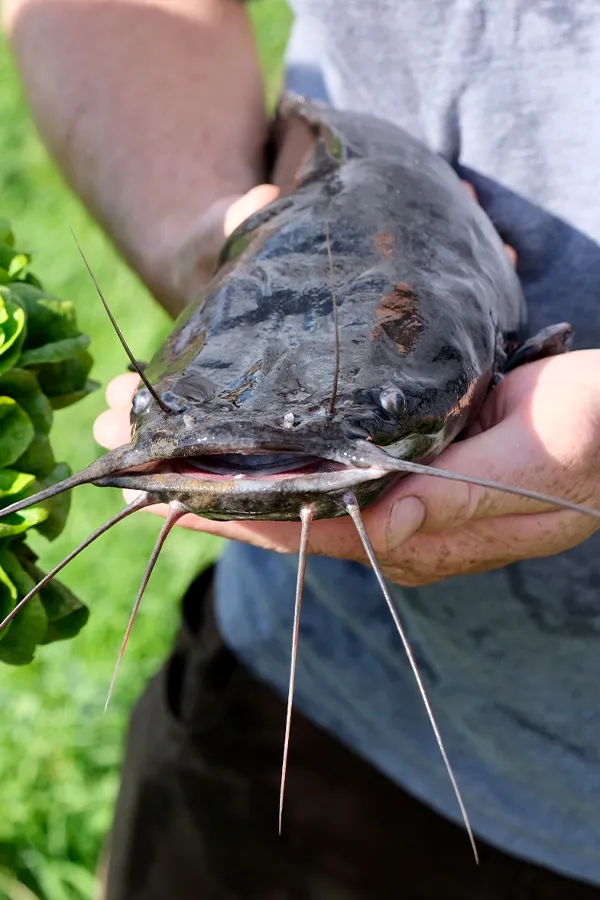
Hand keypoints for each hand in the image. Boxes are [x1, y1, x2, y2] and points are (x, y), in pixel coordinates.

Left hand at [95, 181, 599, 586]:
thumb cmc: (579, 439)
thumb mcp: (525, 463)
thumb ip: (456, 497)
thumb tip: (383, 523)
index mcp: (418, 538)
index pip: (304, 528)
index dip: (230, 512)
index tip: (160, 491)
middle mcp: (393, 526)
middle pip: (280, 513)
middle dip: (203, 487)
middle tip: (124, 453)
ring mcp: (392, 496)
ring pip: (290, 487)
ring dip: (223, 464)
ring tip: (151, 435)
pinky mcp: (399, 465)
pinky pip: (316, 464)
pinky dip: (267, 448)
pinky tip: (231, 430)